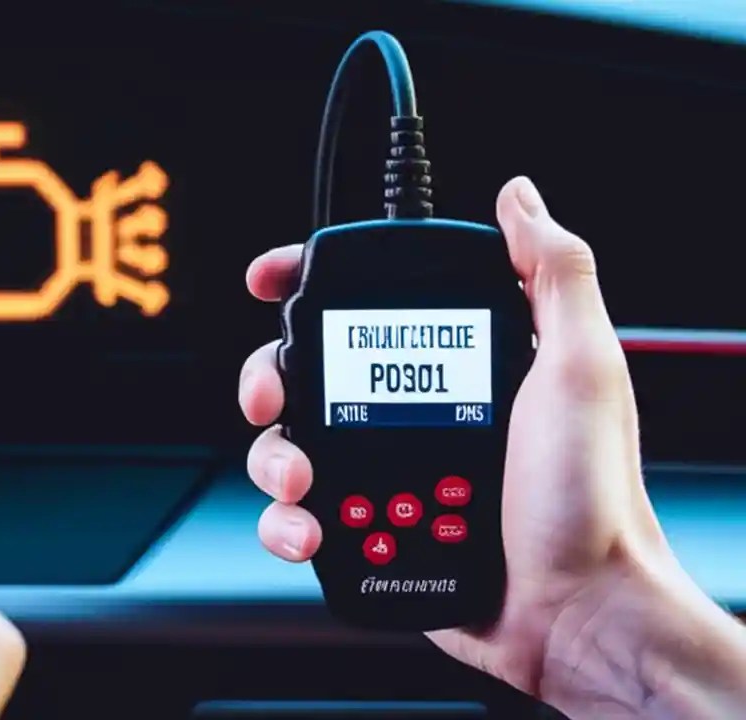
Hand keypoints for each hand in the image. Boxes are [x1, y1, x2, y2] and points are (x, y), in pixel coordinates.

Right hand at [239, 177, 745, 716]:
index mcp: (454, 370)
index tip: (272, 280)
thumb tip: (520, 198)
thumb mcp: (583, 369)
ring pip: (287, 446)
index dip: (309, 285)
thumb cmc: (595, 500)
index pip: (367, 310)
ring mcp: (385, 475)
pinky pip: (299, 517)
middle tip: (272, 397)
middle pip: (304, 374)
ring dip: (273, 458)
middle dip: (267, 378)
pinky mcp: (367, 532)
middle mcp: (411, 416)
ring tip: (301, 479)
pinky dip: (287, 524)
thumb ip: (553, 274)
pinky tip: (312, 532)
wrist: (577, 613)